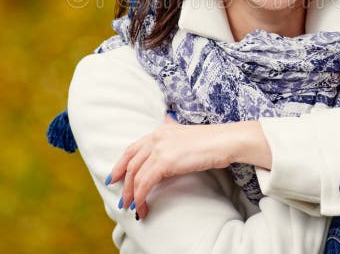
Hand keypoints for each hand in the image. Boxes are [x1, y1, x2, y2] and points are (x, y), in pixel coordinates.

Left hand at [107, 115, 233, 219]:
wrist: (224, 141)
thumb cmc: (211, 141)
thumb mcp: (186, 134)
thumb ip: (173, 134)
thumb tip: (166, 132)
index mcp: (160, 130)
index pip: (132, 148)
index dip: (121, 164)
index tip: (115, 177)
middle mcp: (156, 137)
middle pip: (131, 162)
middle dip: (123, 183)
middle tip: (123, 199)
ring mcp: (159, 149)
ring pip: (136, 175)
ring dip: (132, 195)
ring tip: (133, 208)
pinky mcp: (165, 162)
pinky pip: (146, 183)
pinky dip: (141, 197)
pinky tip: (143, 207)